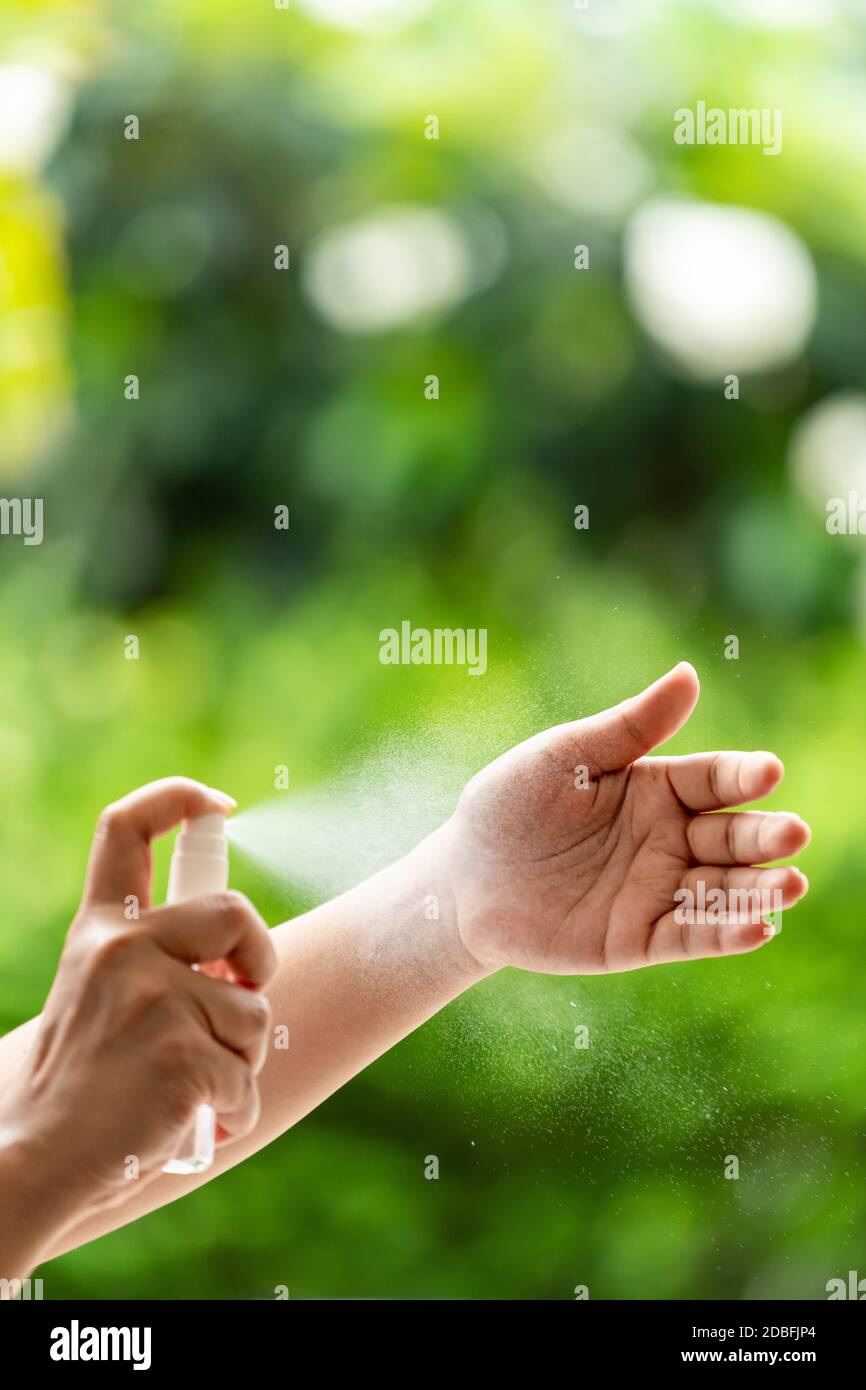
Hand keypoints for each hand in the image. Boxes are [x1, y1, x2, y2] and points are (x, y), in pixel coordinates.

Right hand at [0, 779, 276, 1218]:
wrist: (38, 1160)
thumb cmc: (80, 1088)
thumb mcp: (98, 998)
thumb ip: (152, 964)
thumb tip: (237, 965)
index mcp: (99, 931)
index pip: (127, 828)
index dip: (177, 797)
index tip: (216, 802)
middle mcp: (123, 950)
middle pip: (235, 911)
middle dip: (259, 957)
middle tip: (243, 997)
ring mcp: (153, 999)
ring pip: (253, 1010)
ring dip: (241, 1058)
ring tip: (193, 1089)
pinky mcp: (183, 1055)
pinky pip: (245, 1077)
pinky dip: (234, 1110)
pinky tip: (195, 1125)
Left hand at [445, 663, 809, 973]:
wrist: (463, 878)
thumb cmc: (510, 805)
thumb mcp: (565, 755)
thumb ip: (628, 726)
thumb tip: (689, 674)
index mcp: (656, 788)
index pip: (714, 780)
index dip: (744, 776)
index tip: (769, 771)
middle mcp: (668, 839)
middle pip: (732, 836)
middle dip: (765, 836)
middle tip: (793, 833)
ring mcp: (657, 890)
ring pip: (723, 890)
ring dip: (760, 889)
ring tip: (789, 884)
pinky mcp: (639, 938)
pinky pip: (690, 937)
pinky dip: (724, 934)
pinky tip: (756, 929)